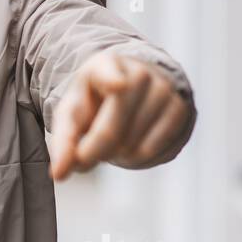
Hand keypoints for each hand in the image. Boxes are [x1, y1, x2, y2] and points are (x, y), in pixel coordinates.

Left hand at [49, 50, 192, 181]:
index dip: (112, 80)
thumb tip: (58, 175)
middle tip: (87, 156)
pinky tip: (132, 149)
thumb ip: (63, 142)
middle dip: (96, 152)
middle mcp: (139, 72)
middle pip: (114, 129)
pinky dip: (140, 160)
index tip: (118, 86)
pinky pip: (158, 152)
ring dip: (119, 157)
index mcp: (105, 66)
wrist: (132, 87)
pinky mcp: (182, 110)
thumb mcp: (73, 114)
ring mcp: (165, 90)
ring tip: (113, 145)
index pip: (109, 72)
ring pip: (137, 145)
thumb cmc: (95, 103)